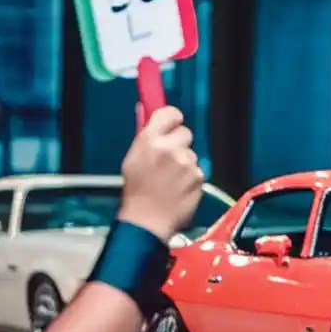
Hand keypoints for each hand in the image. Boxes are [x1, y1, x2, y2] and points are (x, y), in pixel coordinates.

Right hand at [117, 106, 202, 240]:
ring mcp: (186, 163)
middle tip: (169, 158)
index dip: (172, 119)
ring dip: (184, 162)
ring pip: (192, 154)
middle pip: (185, 132)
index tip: (171, 126)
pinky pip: (197, 170)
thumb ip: (145, 136)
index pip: (170, 112)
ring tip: (170, 179)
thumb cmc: (136, 191)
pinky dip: (190, 178)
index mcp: (149, 140)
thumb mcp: (132, 159)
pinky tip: (178, 188)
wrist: (147, 221)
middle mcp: (170, 148)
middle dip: (179, 142)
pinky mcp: (198, 177)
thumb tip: (146, 110)